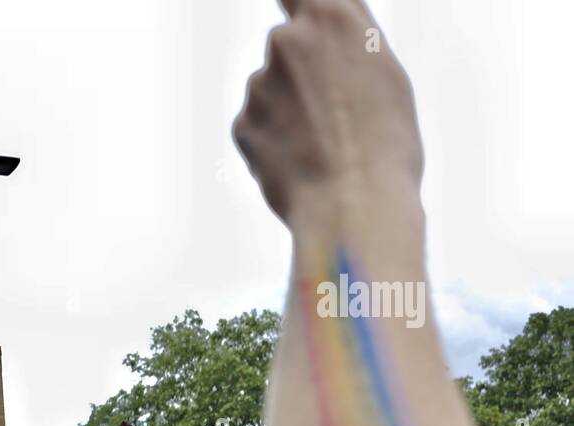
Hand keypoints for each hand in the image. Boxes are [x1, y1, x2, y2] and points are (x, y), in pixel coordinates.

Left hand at [233, 0, 423, 227]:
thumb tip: (318, 20)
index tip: (294, 8)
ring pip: (274, 89)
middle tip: (337, 113)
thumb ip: (348, 37)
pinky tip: (303, 163)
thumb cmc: (385, 141)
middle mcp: (286, 41)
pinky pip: (260, 125)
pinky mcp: (242, 123)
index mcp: (330, 16)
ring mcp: (259, 84)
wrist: (353, 205)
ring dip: (291, 111)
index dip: (296, 2)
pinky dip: (277, 141)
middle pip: (289, 45)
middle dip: (304, 72)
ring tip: (325, 145)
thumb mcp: (384, 69)